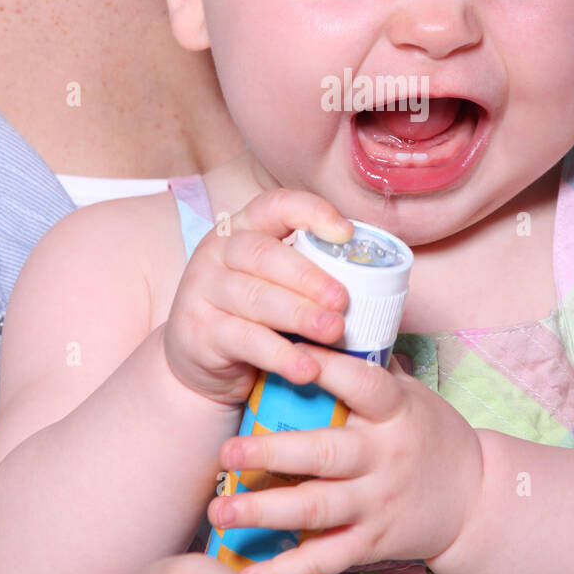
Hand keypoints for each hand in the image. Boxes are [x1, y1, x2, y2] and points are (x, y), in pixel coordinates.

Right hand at [161, 188, 353, 406]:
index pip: (275, 205)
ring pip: (255, 298)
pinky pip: (244, 340)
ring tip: (334, 331)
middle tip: (344, 300)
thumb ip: (309, 270)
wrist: (200, 359)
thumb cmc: (254, 312)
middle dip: (309, 277)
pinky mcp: (198, 332)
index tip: (346, 234)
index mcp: (242, 229)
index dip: (311, 213)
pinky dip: (280, 355)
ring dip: (300, 315)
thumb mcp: (274, 282)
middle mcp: (217, 253)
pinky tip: (308, 368)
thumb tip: (375, 275)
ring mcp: (202, 292)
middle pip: (263, 255)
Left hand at [207, 346, 483, 573]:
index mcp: (394, 411)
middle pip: (325, 454)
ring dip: (265, 512)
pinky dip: (288, 570)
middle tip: (228, 452)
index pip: (361, 384)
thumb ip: (367, 369)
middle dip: (273, 455)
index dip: (326, 369)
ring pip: (317, 508)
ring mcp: (377, 503)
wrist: (475, 498)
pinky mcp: (373, 542)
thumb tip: (317, 323)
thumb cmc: (428, 433)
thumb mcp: (410, 394)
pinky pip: (327, 558)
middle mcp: (384, 457)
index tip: (285, 354)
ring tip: (220, 511)